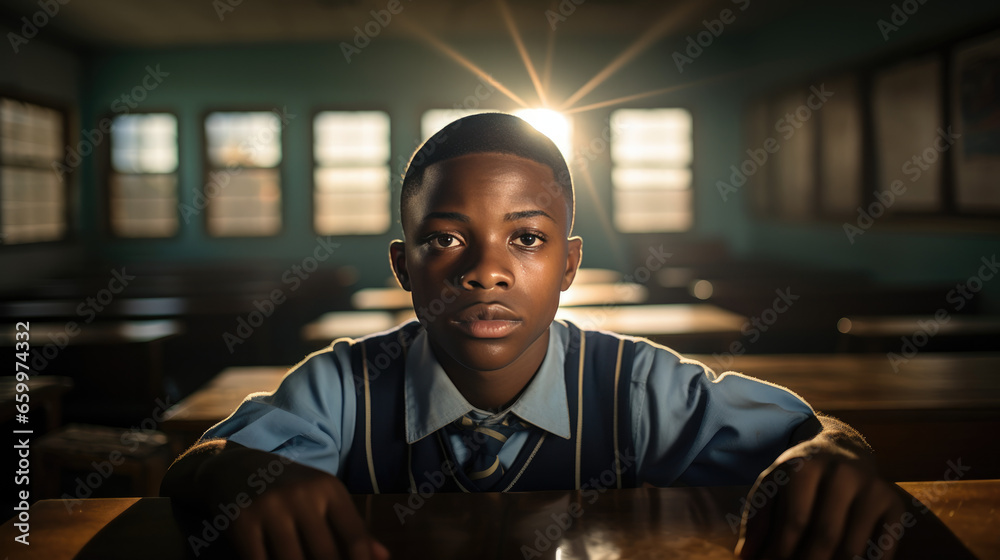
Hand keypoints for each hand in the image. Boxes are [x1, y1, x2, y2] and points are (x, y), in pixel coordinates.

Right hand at [197, 444, 389, 559]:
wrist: (236, 466)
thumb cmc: (290, 488)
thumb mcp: (323, 497)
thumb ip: (352, 528)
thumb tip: (383, 557)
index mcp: (329, 489)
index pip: (355, 538)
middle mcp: (302, 495)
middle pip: (326, 556)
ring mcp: (270, 508)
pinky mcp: (242, 522)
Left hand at [736, 448, 905, 559]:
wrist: (842, 449)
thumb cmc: (800, 475)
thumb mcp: (773, 485)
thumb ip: (757, 519)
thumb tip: (746, 555)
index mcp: (807, 466)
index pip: (795, 522)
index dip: (780, 552)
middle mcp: (843, 472)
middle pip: (826, 536)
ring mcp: (872, 487)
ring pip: (854, 547)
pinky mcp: (893, 501)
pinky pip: (884, 547)